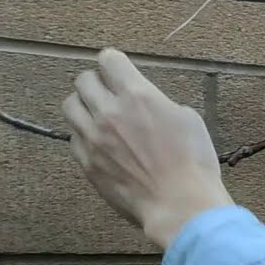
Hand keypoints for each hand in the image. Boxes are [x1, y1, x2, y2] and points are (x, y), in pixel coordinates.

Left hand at [62, 48, 232, 248]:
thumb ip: (160, 104)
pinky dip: (85, 135)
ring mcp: (93, 138)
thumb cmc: (194, 163)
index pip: (109, 60)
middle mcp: (109, 111)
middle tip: (108, 93)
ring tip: (98, 115)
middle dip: (97, 82)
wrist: (180, 204)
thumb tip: (148, 105)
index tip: (119, 70)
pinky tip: (101, 143)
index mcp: (138, 95)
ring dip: (84, 106)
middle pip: (83, 79)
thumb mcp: (188, 120)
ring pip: (70, 106)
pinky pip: (74, 138)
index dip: (115, 63)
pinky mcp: (86, 162)